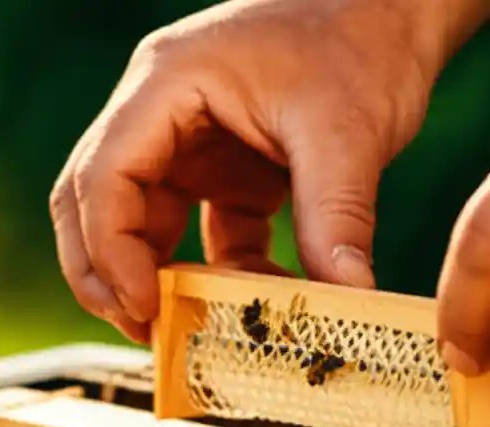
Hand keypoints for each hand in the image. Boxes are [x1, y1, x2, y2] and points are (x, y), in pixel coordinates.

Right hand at [51, 0, 489, 341]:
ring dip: (155, 277)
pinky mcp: (226, 167)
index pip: (104, 174)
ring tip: (181, 333)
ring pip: (141, 220)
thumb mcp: (348, 132)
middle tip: (140, 331)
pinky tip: (254, 302)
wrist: (394, 13)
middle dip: (106, 271)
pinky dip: (218, 272)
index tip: (144, 308)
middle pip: (94, 200)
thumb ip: (336, 218)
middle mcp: (163, 111)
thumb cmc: (362, 42)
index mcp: (169, 83)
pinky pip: (202, 232)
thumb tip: (346, 301)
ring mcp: (190, 140)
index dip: (110, 250)